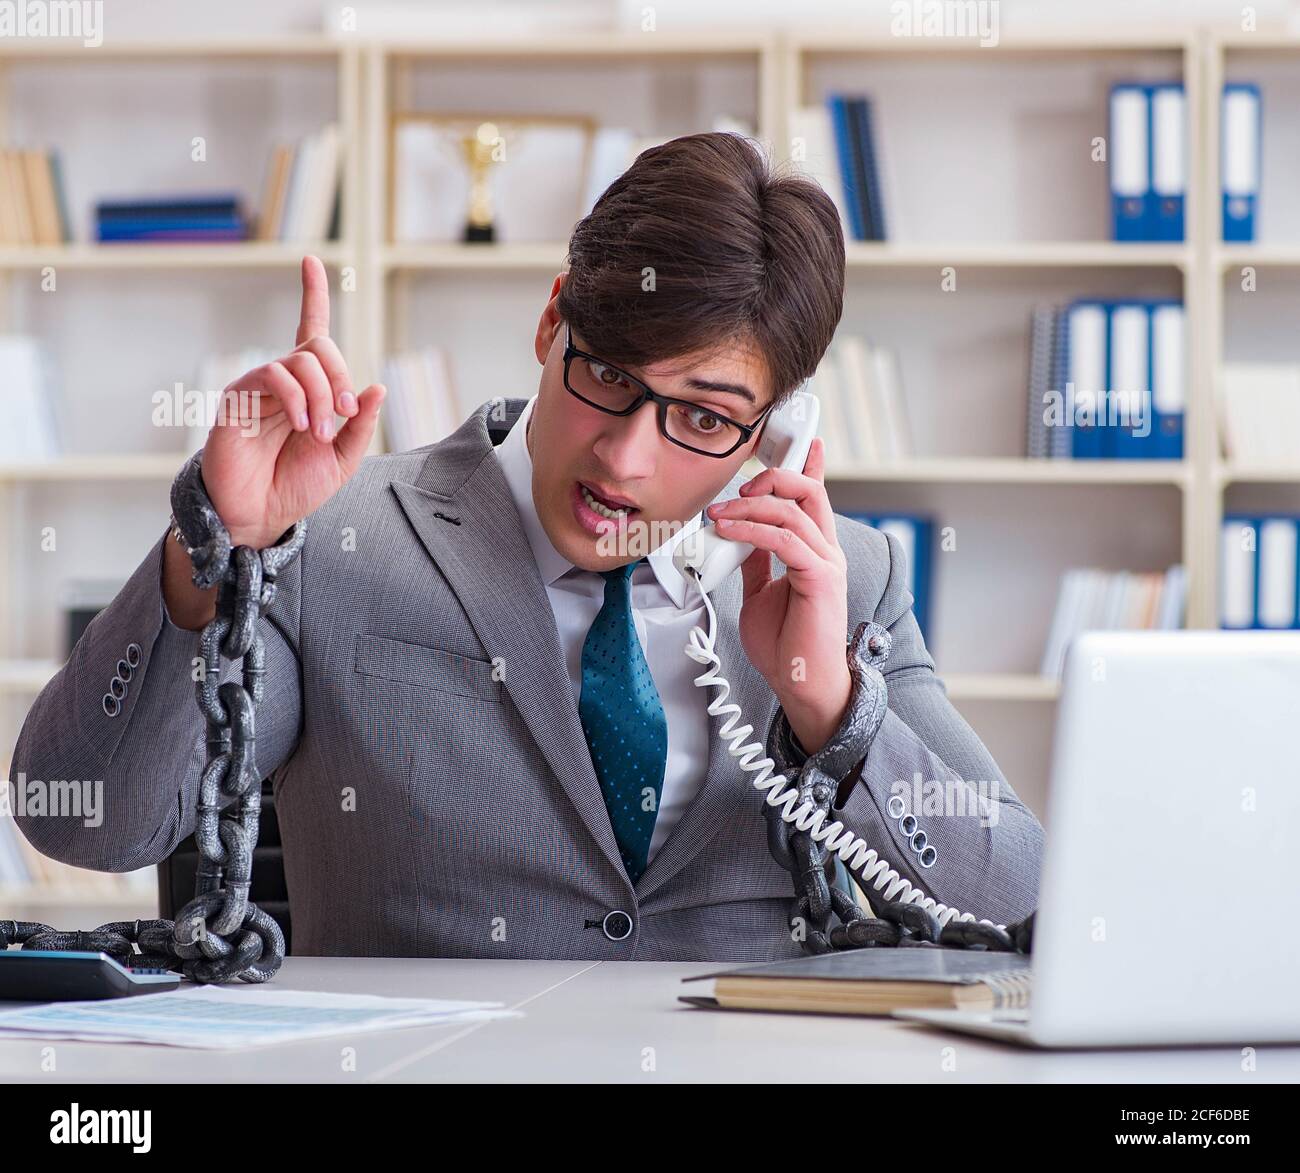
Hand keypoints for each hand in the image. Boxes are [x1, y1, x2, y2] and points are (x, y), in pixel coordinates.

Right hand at [199, 255, 385, 548]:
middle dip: (340, 377)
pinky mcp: (238, 397)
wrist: (259, 514)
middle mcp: (284, 380)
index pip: (311, 332)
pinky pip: (273, 374)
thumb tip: (376, 388)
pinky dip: (296, 398)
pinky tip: (300, 426)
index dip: (312, 295)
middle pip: (318, 346)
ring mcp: (260, 386)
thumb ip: (360, 424)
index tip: (312, 261)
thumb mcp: (343, 457)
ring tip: (317, 433)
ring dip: (320, 396)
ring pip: (300, 361)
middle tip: (341, 415)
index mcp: (310, 389)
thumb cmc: (297, 485)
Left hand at [704, 437, 851, 754]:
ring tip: (718, 515)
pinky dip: (752, 530)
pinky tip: (728, 531)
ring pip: (793, 510)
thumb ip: (755, 560)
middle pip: (808, 491)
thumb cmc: (786, 646)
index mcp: (814, 551)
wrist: (801, 684)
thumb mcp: (760, 592)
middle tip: (736, 488)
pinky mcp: (820, 578)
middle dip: (772, 477)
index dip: (810, 465)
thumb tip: (737, 535)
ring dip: (749, 506)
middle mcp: (825, 551)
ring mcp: (826, 563)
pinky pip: (785, 540)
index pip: (815, 498)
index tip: (803, 441)